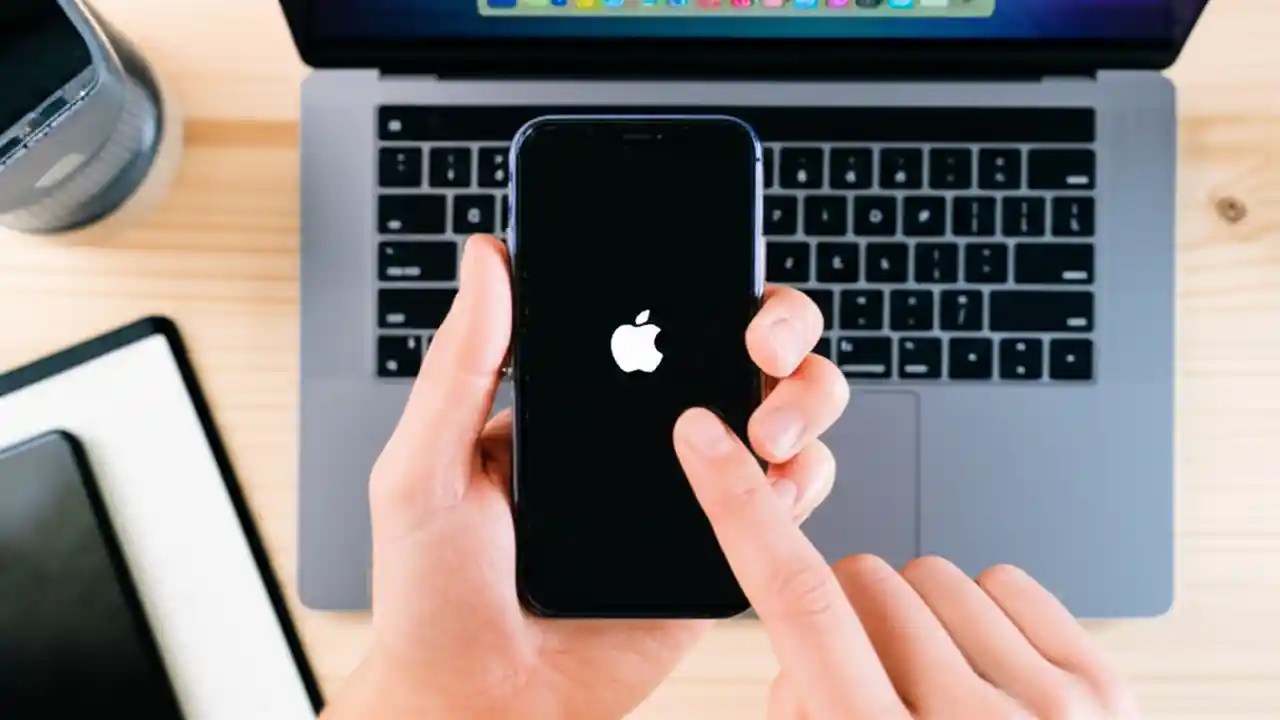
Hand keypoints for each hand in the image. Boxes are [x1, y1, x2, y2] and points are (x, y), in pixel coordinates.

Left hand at [321, 234, 849, 719]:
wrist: (473, 705)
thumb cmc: (433, 593)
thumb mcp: (425, 464)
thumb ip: (461, 363)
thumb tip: (488, 259)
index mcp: (585, 397)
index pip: (663, 314)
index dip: (711, 284)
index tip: (722, 276)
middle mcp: (650, 433)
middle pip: (747, 351)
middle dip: (786, 328)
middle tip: (763, 344)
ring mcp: (691, 491)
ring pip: (786, 416)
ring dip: (807, 398)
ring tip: (769, 427)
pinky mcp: (717, 555)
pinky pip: (786, 505)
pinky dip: (806, 483)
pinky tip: (778, 482)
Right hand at [672, 409, 1140, 719]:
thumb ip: (794, 709)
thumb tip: (801, 644)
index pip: (792, 603)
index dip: (738, 510)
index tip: (705, 439)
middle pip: (859, 581)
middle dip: (844, 616)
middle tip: (865, 689)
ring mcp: (1049, 709)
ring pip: (930, 576)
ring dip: (915, 621)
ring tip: (934, 697)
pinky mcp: (1103, 693)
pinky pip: (1004, 583)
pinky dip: (981, 621)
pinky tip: (985, 683)